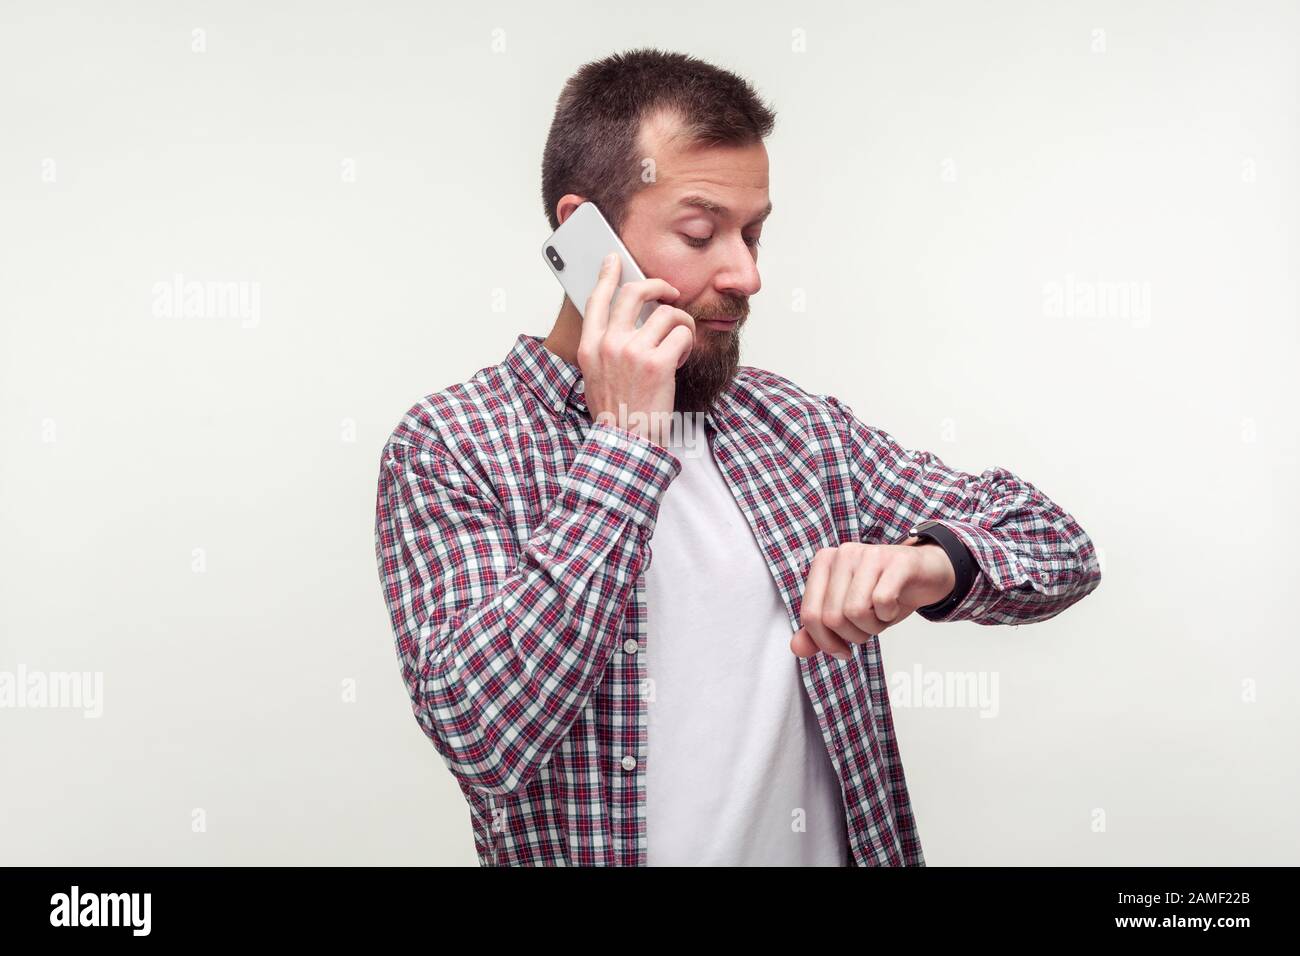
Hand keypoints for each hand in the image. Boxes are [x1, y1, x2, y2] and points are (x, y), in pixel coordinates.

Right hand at [577, 253, 695, 447]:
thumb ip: (604, 349)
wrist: (625, 445)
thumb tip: (625, 324)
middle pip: (634, 293)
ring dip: (681, 325)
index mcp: (589, 347)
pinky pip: (682, 335)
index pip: (596, 299)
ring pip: (668, 314)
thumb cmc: (616, 415)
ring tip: (678, 345)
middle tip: (670, 292)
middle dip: (658, 286)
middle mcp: (608, 344)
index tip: (614, 260)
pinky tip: (679, 362)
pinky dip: (686, 346)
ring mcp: (632, 352)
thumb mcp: (596, 378)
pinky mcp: (658, 363)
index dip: (607, 275)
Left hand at [791, 540, 955, 659]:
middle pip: (833, 618)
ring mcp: (869, 554)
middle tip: (868, 627)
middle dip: (853, 635)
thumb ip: (819, 631)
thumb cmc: (883, 593)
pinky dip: (888, 615)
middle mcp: (843, 553)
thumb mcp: (847, 614)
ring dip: (872, 627)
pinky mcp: (896, 561)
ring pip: (855, 612)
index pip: (810, 615)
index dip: (825, 642)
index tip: (842, 649)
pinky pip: (882, 601)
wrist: (925, 574)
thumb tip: (797, 649)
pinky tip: (893, 606)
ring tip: (881, 616)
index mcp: (824, 562)